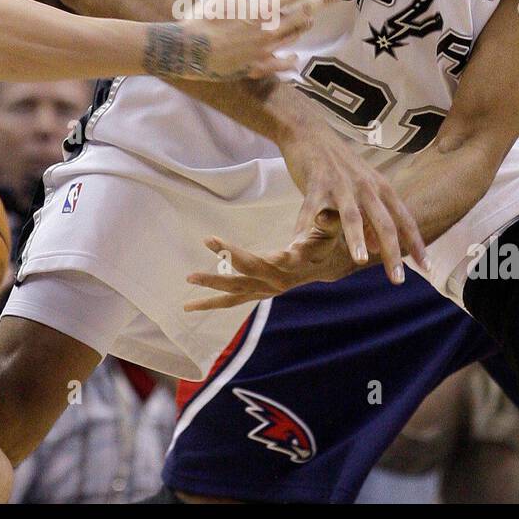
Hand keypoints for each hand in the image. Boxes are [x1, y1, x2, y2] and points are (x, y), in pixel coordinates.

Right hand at [148, 0, 338, 80]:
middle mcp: (268, 30)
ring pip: (293, 36)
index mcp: (261, 9)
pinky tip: (295, 57)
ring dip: (304, 25)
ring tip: (311, 19)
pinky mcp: (256, 66)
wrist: (187, 53)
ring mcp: (264, 50)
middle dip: (321, 1)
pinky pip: (280, 64)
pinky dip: (290, 59)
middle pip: (303, 14)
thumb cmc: (201, 19)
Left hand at [184, 217, 360, 310]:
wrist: (332, 264)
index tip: (211, 241)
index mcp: (287, 267)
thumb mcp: (331, 229)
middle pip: (240, 281)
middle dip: (214, 278)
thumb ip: (328, 221)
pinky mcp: (262, 291)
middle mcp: (275, 282)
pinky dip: (216, 302)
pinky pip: (235, 300)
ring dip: (210, 299)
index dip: (234, 253)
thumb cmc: (328, 241)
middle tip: (190, 274)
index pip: (257, 260)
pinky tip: (195, 305)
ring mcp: (267, 290)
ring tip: (186, 305)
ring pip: (235, 297)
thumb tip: (326, 213)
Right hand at [279, 119, 426, 284]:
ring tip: (359, 259)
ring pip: (352, 215)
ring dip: (356, 238)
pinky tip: (297, 244)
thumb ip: (371, 218)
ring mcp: (341, 184)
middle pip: (384, 223)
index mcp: (381, 188)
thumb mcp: (362, 188)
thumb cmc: (338, 164)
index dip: (416, 244)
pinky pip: (310, 208)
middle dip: (392, 252)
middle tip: (397, 279)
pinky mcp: (316, 181)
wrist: (311, 132)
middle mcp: (366, 187)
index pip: (404, 220)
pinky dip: (304, 227)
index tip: (426, 268)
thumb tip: (377, 248)